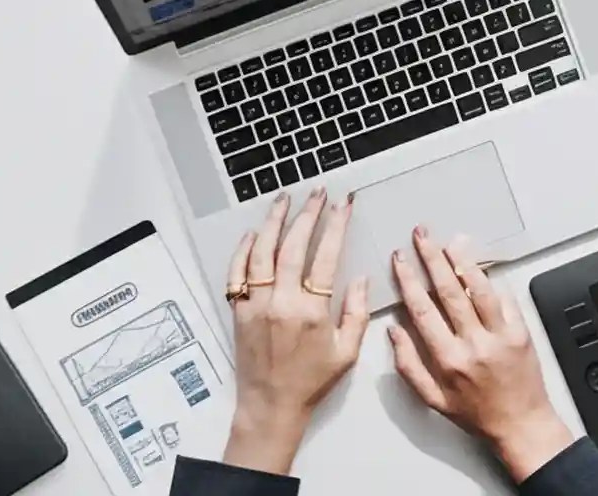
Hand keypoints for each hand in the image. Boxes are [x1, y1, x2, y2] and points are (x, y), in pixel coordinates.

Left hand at [222, 188, 369, 475]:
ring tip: (284, 199)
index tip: (343, 205)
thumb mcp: (347, 352)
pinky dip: (243, 250)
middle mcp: (281, 303)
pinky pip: (237, 273)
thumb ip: (356, 313)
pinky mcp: (238, 310)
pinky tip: (254, 233)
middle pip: (292, 246)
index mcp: (311, 312)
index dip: (335, 226)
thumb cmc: (311, 381)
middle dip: (307, 214)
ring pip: (261, 252)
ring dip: (273, 222)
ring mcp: (256, 304)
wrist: (271, 404)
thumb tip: (360, 279)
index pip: (326, 257)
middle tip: (317, 193)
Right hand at [389, 227, 574, 482]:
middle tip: (422, 236)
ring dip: (464, 261)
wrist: (521, 425)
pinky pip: (505, 300)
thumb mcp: (433, 398)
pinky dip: (493, 281)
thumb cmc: (477, 414)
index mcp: (448, 359)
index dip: (409, 280)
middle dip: (432, 258)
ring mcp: (500, 336)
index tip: (400, 261)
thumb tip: (394, 331)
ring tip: (451, 241)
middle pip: (449, 290)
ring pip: (479, 289)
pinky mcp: (521, 333)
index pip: (423, 309)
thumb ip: (409, 365)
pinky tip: (481, 266)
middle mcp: (473, 344)